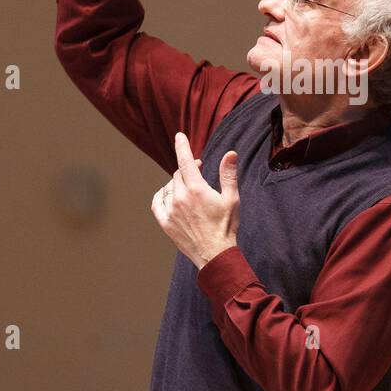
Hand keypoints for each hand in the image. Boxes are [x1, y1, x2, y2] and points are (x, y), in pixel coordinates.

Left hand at [150, 133, 239, 269]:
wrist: (215, 254)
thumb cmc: (226, 226)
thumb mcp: (232, 199)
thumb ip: (228, 174)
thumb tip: (230, 153)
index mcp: (197, 189)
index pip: (186, 161)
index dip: (182, 146)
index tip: (179, 136)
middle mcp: (180, 198)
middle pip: (178, 174)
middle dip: (188, 169)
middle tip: (199, 172)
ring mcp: (171, 210)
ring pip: (169, 187)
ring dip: (177, 183)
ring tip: (189, 189)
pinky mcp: (165, 223)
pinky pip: (158, 202)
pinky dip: (162, 195)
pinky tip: (169, 195)